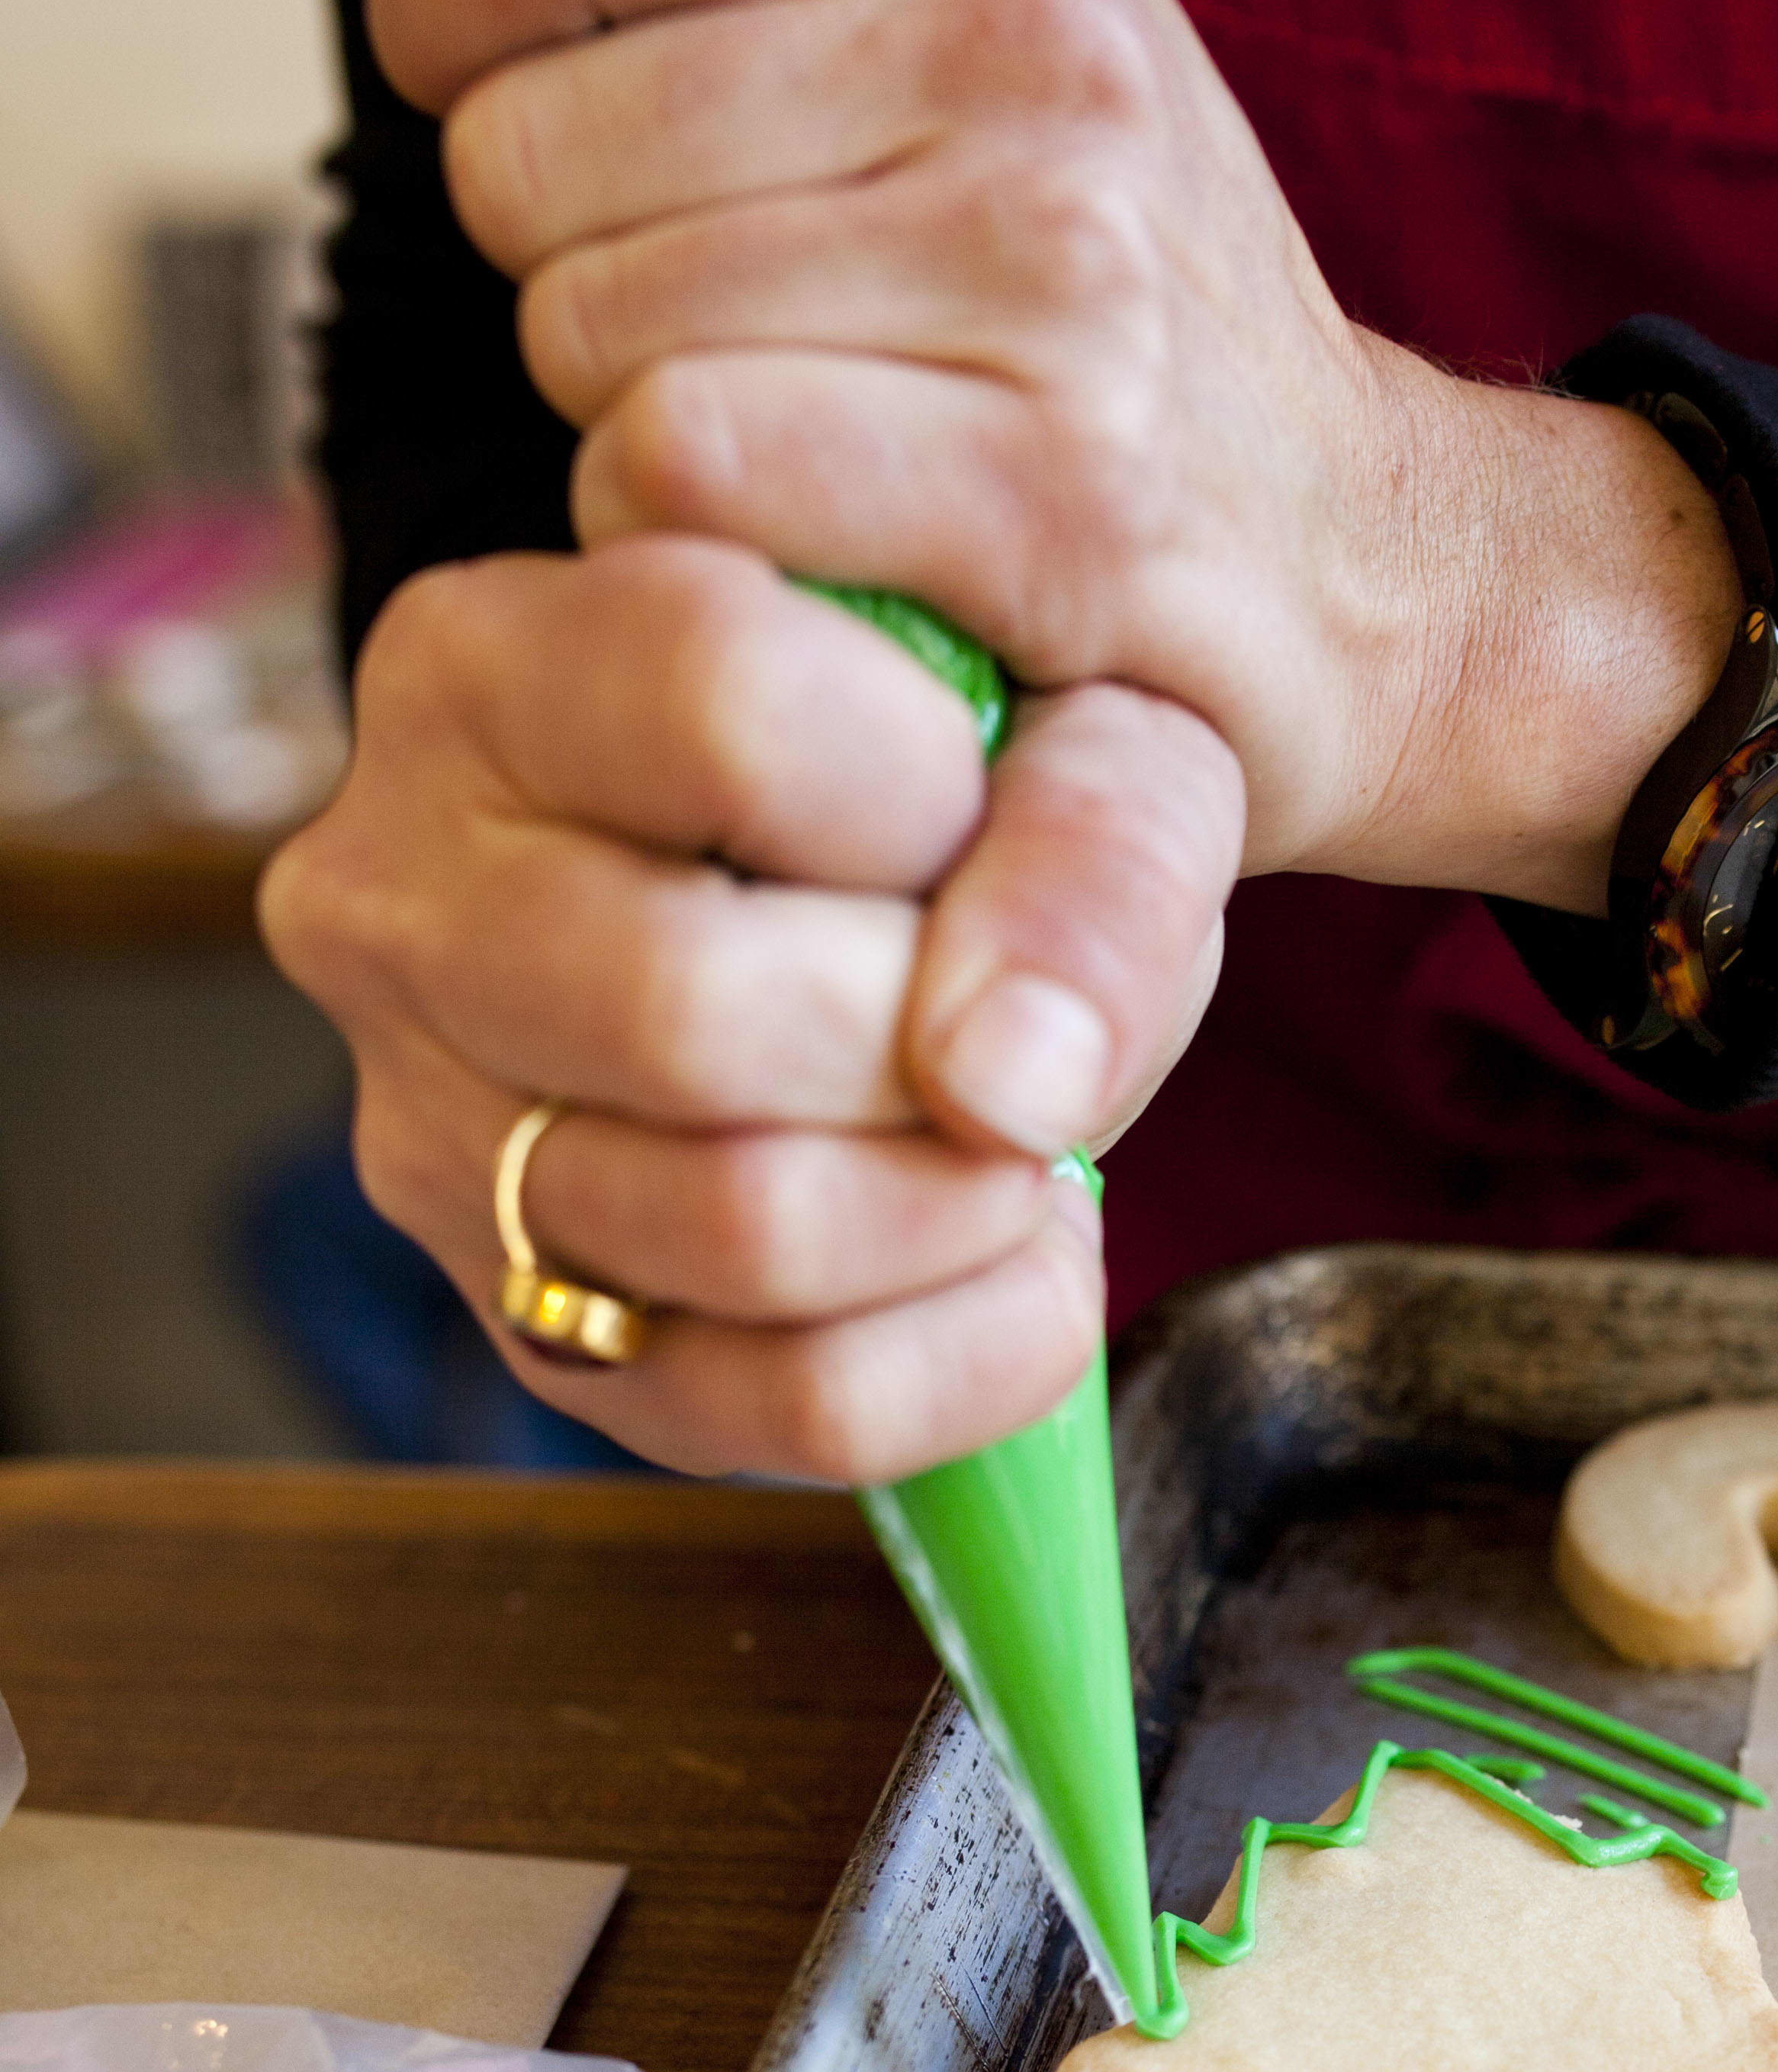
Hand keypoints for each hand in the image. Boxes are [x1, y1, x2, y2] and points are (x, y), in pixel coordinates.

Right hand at [259, 535, 1240, 1480]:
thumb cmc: (978, 737)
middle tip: (1007, 1000)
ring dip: (967, 1198)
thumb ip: (1089, 823)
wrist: (892, 882)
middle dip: (941, 1031)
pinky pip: (793, 1405)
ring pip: (743, 1230)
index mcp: (481, 666)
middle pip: (691, 1009)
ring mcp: (437, 1142)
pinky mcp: (543, 1335)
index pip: (718, 706)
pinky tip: (1011, 1246)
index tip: (971, 797)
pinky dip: (976, 1351)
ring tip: (1016, 1125)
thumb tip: (1007, 1084)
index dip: (932, 787)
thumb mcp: (1079, 674)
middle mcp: (394, 903)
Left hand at [371, 0, 1738, 907]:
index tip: (505, 100)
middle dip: (575, 282)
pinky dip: (697, 548)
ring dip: (636, 439)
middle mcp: (1036, 48)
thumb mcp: (962, 38)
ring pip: (592, 335)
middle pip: (531, 160)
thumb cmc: (1101, 328)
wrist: (1375, 574)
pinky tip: (813, 560)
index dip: (448, 13)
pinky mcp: (1060, 496)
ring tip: (803, 458)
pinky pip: (691, 473)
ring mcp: (1064, 272)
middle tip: (743, 349)